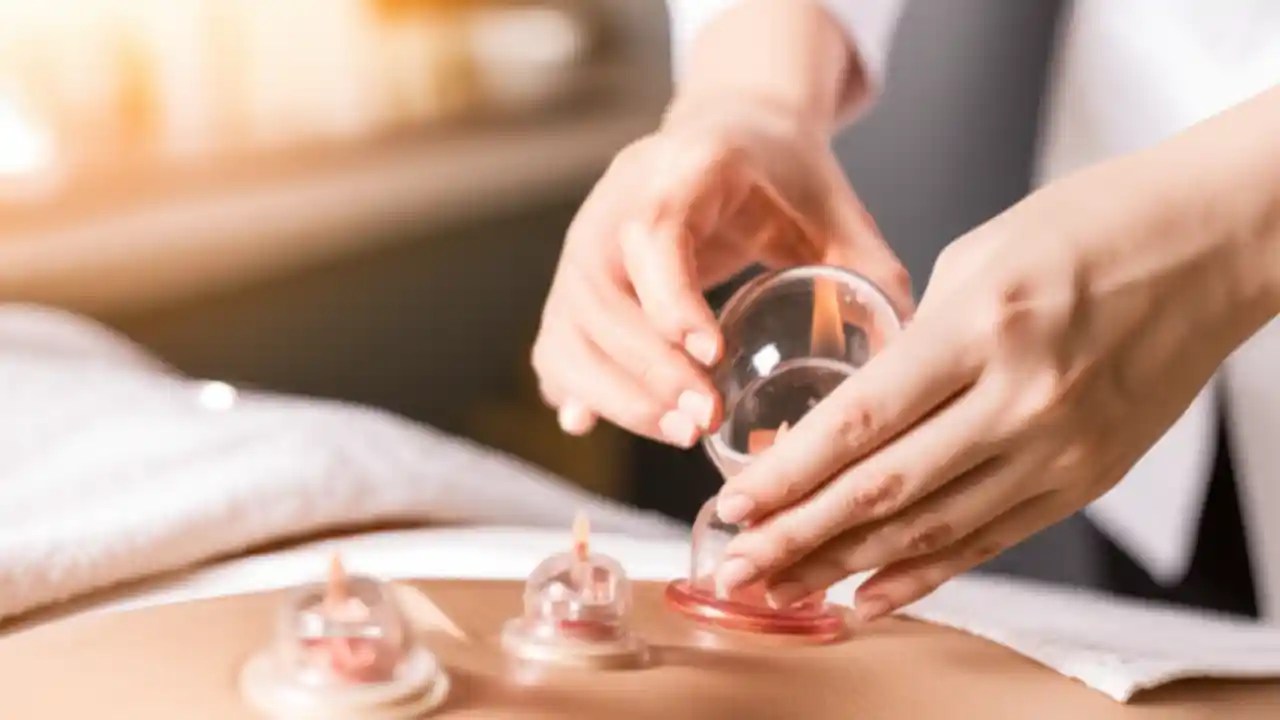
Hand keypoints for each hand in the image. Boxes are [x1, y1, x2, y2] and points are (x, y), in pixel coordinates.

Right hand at [531, 96, 911, 445]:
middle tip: (703, 421)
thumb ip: (867, 266)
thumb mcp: (831, 204)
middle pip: (599, 296)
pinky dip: (574, 387)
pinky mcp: (574, 285)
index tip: (710, 356)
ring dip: (616, 392)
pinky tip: (593, 420)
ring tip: (680, 432)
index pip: (651, 233)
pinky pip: (555, 343)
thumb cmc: (779, 171)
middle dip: (649, 370)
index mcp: (680, 167)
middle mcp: (613, 202)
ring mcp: (583, 247)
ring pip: (568, 330)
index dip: (671, 299)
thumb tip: (910, 351)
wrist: (724, 134)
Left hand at [712, 152, 1275, 619]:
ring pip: (932, 528)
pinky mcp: (1087, 477)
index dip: (788, 474)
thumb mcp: (975, 259)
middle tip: (733, 567)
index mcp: (981, 328)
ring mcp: (1060, 448)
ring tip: (780, 590)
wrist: (1214, 244)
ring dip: (846, 567)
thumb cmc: (1091, 227)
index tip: (734, 503)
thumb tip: (849, 413)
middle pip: (884, 489)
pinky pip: (993, 538)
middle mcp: (1020, 399)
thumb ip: (910, 342)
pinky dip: (926, 573)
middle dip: (797, 536)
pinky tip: (869, 595)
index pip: (860, 422)